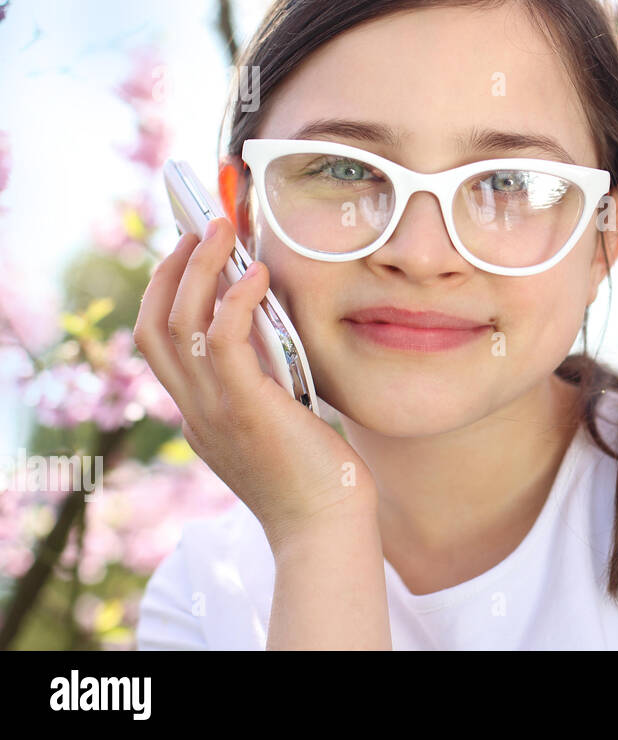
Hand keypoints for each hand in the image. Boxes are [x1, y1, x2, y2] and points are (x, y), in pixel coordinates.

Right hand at [134, 217, 376, 550]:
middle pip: (153, 327)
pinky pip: (223, 341)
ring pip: (179, 324)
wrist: (327, 527)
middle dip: (170, 271)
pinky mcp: (247, 408)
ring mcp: (214, 411)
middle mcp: (195, 412)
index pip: (160, 344)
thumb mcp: (280, 417)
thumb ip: (266, 378)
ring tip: (221, 229)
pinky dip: (234, 300)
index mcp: (199, 415)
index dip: (167, 293)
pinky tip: (257, 274)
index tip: (190, 254)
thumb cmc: (318, 474)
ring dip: (198, 269)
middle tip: (199, 228)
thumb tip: (274, 321)